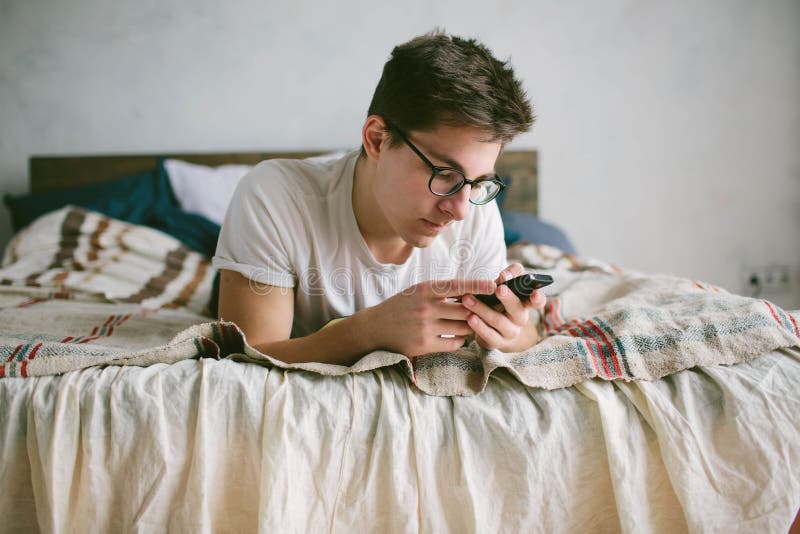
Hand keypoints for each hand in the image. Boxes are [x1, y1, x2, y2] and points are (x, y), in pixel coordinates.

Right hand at [361, 278, 496, 356]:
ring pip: (463, 327)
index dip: (477, 285)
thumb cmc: (401, 307)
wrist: (375, 328)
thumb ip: (440, 291)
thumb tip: (471, 291)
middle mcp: (425, 307)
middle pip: (465, 309)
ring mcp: (425, 327)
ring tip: (473, 324)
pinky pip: (454, 342)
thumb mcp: (417, 292)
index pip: (457, 285)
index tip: (494, 285)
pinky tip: (457, 336)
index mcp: (425, 290)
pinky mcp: (424, 345)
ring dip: (471, 326)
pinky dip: (460, 340)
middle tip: (490, 310)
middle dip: (479, 310)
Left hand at [461, 263, 546, 351]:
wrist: (491, 327)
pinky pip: (489, 335)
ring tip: (468, 299)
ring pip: (499, 321)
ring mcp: (511, 332)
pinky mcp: (498, 342)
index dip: (538, 298)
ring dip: (483, 309)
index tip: (535, 293)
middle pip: (517, 310)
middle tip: (499, 289)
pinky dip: (479, 326)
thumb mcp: (506, 285)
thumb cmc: (499, 300)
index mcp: (525, 303)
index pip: (538, 301)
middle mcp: (521, 318)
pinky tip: (470, 317)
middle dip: (508, 299)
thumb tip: (505, 275)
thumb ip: (511, 274)